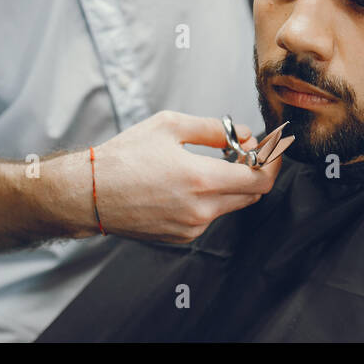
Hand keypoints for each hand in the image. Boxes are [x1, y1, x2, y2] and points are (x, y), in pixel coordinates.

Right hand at [88, 110, 280, 243]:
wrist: (88, 194)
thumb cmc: (125, 156)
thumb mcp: (170, 126)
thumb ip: (214, 129)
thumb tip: (243, 134)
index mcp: (202, 180)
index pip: (260, 179)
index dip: (274, 162)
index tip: (274, 148)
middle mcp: (201, 210)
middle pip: (252, 194)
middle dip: (255, 170)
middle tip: (244, 150)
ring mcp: (191, 227)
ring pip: (231, 205)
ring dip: (232, 184)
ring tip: (211, 162)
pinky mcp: (181, 237)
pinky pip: (209, 216)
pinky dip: (211, 198)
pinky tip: (188, 182)